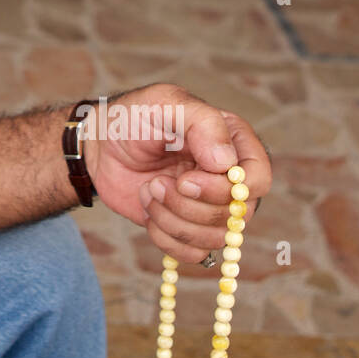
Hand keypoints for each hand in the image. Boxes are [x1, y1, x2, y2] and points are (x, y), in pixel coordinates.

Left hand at [79, 83, 271, 262]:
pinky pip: (195, 254)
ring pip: (216, 238)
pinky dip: (166, 237)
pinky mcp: (190, 228)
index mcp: (234, 142)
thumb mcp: (164, 103)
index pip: (258, 179)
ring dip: (173, 219)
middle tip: (157, 182)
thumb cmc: (133, 118)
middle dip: (189, 205)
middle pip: (236, 215)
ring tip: (150, 189)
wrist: (100, 145)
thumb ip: (202, 123)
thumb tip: (227, 164)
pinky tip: (149, 209)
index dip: (227, 189)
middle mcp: (230, 178)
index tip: (186, 180)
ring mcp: (211, 205)